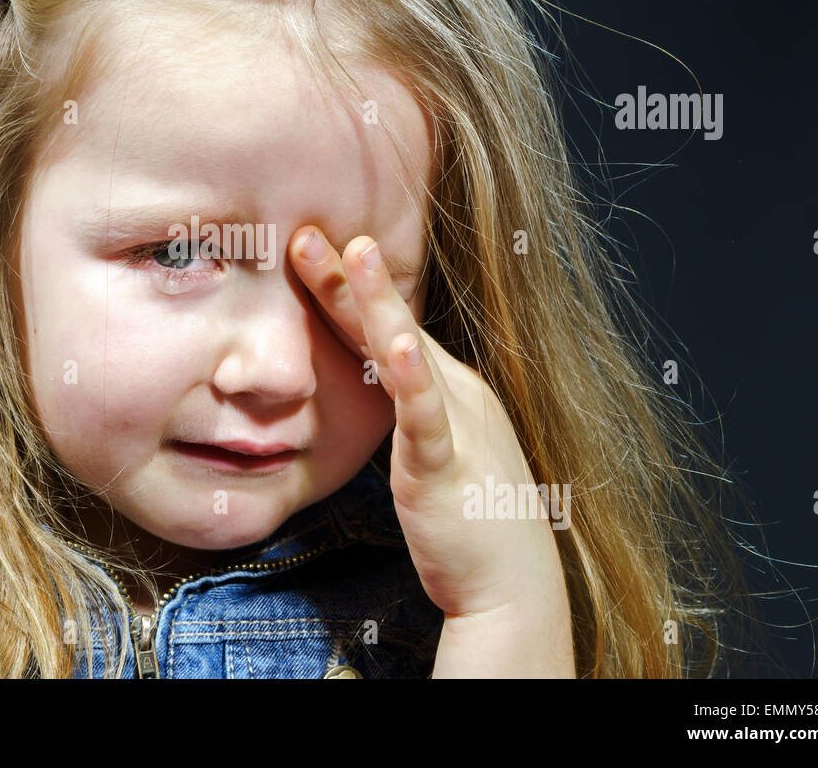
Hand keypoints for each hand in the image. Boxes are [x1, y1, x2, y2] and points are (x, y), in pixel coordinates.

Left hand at [288, 226, 571, 629]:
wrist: (512, 587)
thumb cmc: (470, 521)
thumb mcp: (433, 451)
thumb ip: (406, 413)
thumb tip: (370, 384)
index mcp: (450, 389)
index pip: (388, 328)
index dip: (346, 289)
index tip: (310, 248)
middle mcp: (456, 393)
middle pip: (391, 325)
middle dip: (348, 276)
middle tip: (305, 231)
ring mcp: (454, 425)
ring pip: (407, 354)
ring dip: (378, 302)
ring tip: (354, 251)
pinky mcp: (444, 466)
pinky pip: (426, 417)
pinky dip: (410, 379)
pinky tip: (394, 344)